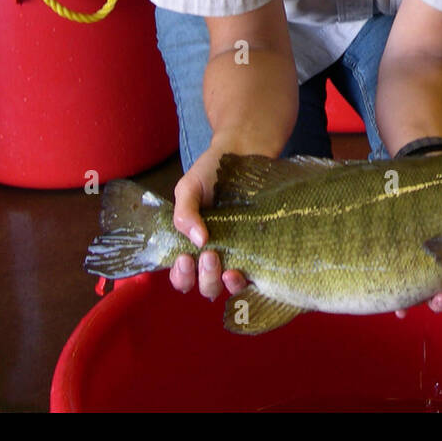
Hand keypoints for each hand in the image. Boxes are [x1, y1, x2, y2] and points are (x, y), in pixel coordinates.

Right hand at [169, 146, 248, 300]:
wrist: (243, 152)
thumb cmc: (212, 172)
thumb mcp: (188, 188)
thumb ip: (184, 212)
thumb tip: (198, 240)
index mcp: (191, 245)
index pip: (182, 275)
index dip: (181, 275)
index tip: (185, 258)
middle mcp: (214, 255)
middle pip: (206, 287)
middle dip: (204, 278)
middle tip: (209, 255)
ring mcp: (238, 254)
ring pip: (228, 287)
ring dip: (225, 284)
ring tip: (228, 268)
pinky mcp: (260, 251)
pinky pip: (255, 277)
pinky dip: (248, 281)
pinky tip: (245, 271)